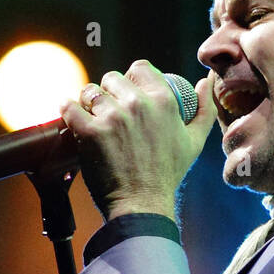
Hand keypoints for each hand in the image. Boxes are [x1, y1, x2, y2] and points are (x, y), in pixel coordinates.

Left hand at [61, 62, 217, 220]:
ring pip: (89, 91)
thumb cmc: (168, 175)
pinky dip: (68, 112)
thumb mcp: (194, 142)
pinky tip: (74, 121)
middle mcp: (137, 104)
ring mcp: (112, 118)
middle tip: (109, 114)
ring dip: (88, 104)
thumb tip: (205, 81)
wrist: (143, 206)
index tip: (126, 95)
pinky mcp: (90, 132)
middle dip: (108, 93)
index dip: (131, 79)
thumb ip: (204, 109)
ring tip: (93, 122)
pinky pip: (69, 107)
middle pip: (111, 78)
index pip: (140, 68)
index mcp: (163, 101)